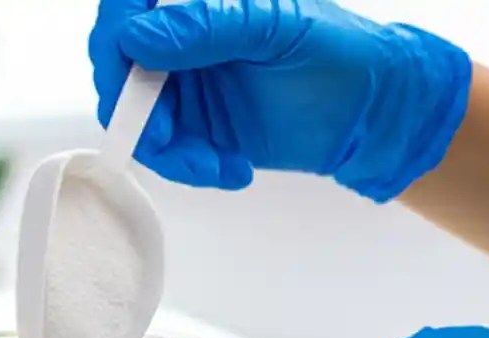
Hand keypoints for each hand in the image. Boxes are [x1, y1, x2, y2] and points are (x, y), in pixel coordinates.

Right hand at [88, 0, 472, 199]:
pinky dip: (191, 168)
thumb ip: (210, 26)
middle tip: (163, 135)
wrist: (374, 115)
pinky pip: (167, 153)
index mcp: (199, 0)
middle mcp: (182, 39)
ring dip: (167, 151)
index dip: (114, 37)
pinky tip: (232, 170)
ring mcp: (185, 86)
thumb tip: (137, 38)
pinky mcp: (196, 130)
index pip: (128, 6)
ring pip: (136, 119)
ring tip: (214, 165)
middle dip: (134, 109)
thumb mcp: (279, 28)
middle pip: (117, 68)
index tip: (129, 74)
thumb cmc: (342, 53)